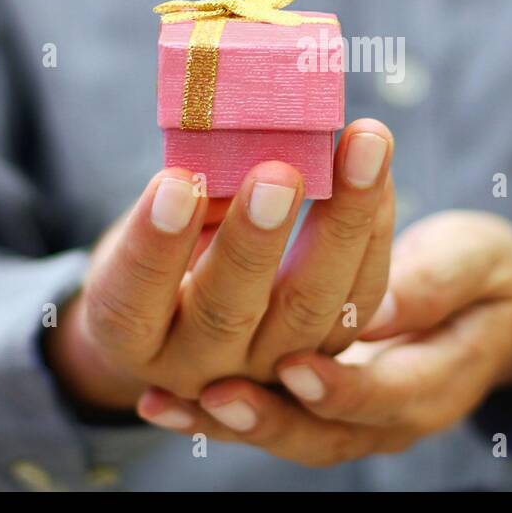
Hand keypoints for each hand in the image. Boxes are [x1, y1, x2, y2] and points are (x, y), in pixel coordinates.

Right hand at [44, 119, 395, 411]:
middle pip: (229, 312)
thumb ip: (183, 200)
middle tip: (278, 172)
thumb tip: (237, 142)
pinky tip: (381, 172)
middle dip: (257, 240)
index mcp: (131, 338)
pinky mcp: (326, 352)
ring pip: (312, 309)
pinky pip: (360, 297)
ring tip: (362, 145)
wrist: (190, 316)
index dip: (156, 245)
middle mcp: (196, 368)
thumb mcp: (146, 227)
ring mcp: (267, 370)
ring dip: (342, 224)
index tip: (176, 181)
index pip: (135, 300)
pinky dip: (373, 230)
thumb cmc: (159, 248)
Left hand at [135, 211, 511, 464]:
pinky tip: (161, 401)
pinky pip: (267, 414)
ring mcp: (348, 414)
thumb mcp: (477, 261)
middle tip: (214, 395)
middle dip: (266, 416)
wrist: (488, 305)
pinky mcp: (315, 400)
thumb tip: (383, 307)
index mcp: (438, 380)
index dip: (341, 388)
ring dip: (227, 422)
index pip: (388, 396)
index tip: (295, 367)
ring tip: (169, 406)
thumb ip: (435, 283)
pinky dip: (212, 413)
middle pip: (323, 434)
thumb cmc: (484, 272)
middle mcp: (388, 414)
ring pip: (286, 434)